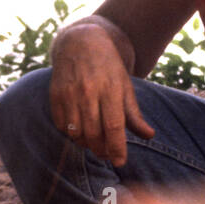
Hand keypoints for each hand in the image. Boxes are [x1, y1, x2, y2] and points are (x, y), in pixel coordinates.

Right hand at [50, 24, 154, 165]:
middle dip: (101, 150)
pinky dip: (71, 133)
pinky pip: (62, 125)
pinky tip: (79, 130)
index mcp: (110, 88)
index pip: (114, 126)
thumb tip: (149, 135)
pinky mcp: (55, 95)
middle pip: (94, 133)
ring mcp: (69, 93)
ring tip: (94, 143)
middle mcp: (89, 91)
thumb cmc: (108, 68)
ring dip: (86, 144)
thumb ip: (134, 113)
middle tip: (107, 154)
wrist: (81, 42)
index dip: (117, 147)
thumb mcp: (125, 86)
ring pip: (76, 132)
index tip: (120, 161)